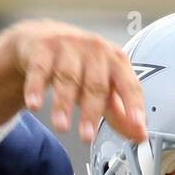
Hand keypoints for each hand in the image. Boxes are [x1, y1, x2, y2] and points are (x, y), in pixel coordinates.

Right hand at [2, 20, 146, 144]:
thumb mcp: (104, 88)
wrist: (44, 38)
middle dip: (91, 113)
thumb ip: (120, 113)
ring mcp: (68, 46)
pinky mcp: (42, 48)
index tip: (137, 125)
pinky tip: (35, 104)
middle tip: (87, 137)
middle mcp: (95, 50)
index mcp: (116, 61)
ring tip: (61, 126)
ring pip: (67, 78)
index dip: (134, 105)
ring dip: (63, 104)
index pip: (129, 85)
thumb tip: (139, 135)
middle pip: (96, 85)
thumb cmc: (81, 65)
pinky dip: (36, 88)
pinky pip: (39, 69)